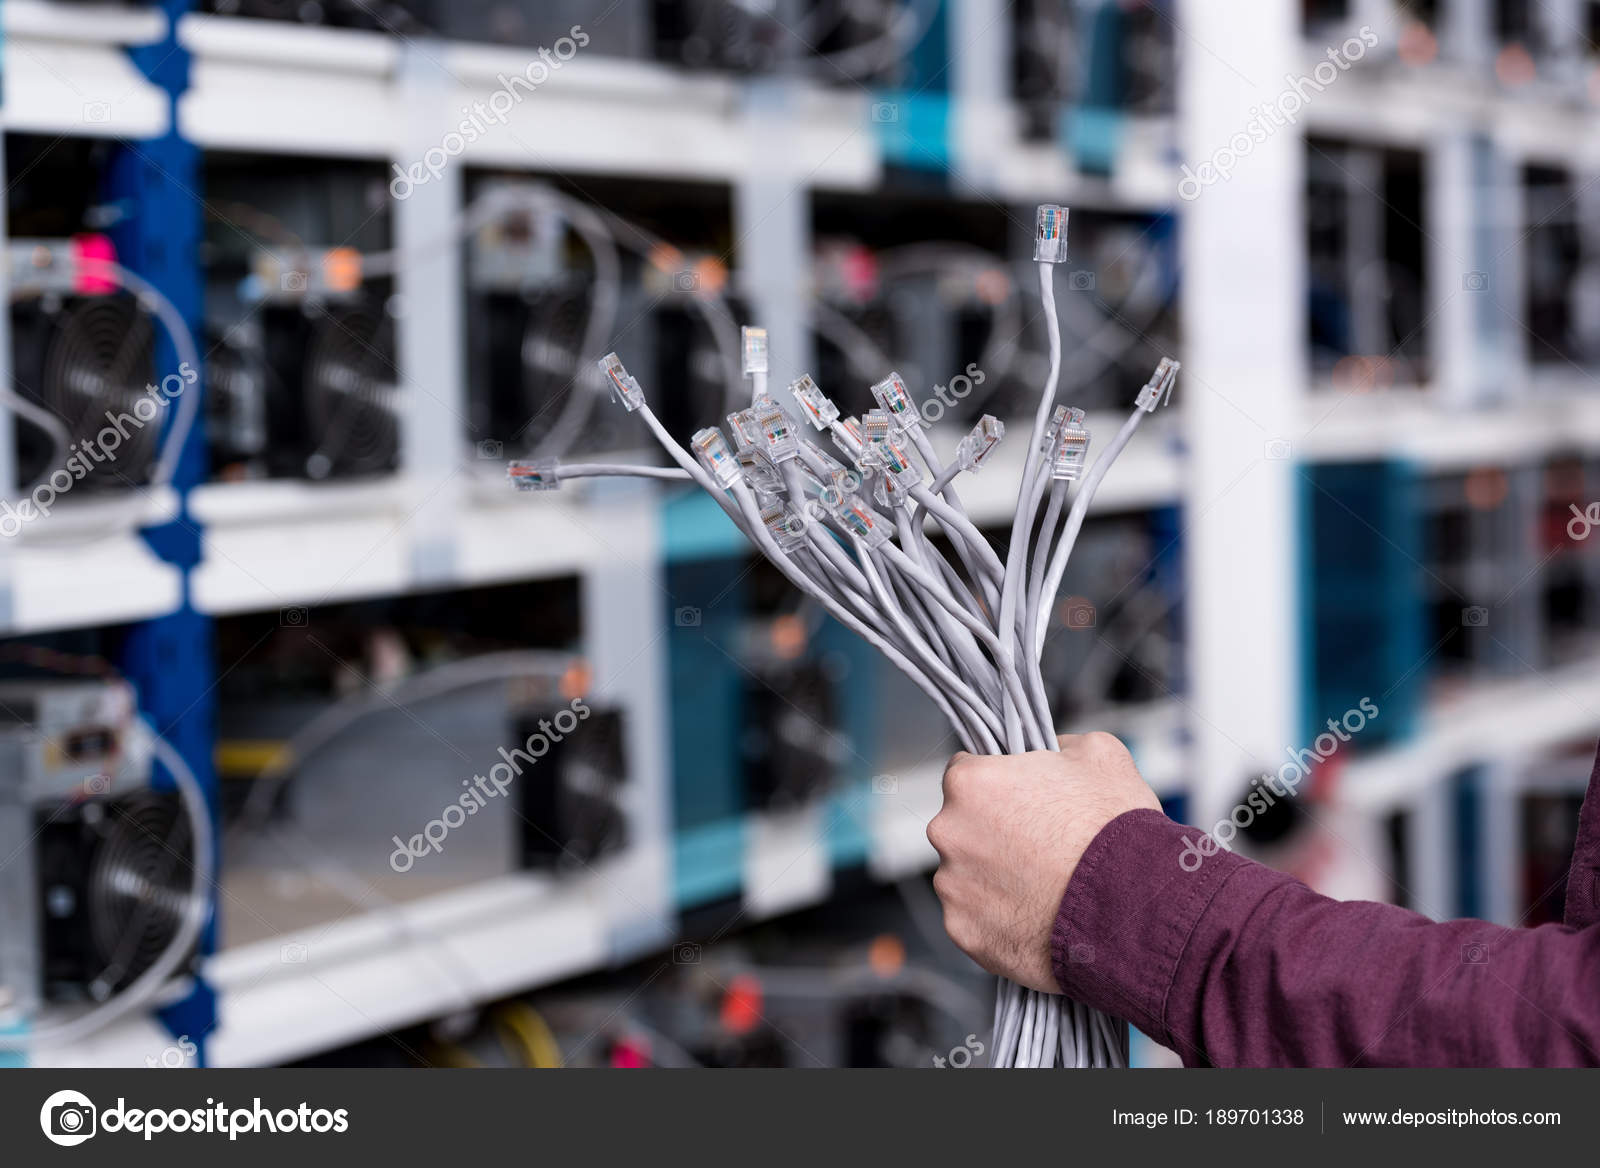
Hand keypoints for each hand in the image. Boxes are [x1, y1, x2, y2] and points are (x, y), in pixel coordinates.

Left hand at [925, 732, 1159, 991]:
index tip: (1021, 800)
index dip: (998, 785)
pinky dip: (1000, 919)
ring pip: (967, 875)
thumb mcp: (1099, 754)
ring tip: (1045, 886)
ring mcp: (953, 886)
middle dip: (993, 834)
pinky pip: (975, 919)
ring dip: (995, 878)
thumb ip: (1058, 746)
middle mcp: (948, 832)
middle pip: (962, 827)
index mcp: (970, 782)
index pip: (966, 773)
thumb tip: (1051, 752)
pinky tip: (1038, 915)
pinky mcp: (964, 932)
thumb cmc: (1114, 829)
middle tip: (1039, 847)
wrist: (1134, 909)